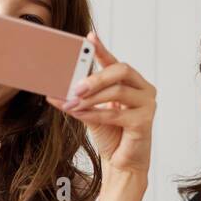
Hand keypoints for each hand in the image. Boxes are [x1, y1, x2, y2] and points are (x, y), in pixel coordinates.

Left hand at [47, 32, 156, 175]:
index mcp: (131, 83)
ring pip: (118, 91)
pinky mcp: (145, 122)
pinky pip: (117, 113)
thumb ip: (77, 100)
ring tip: (73, 103)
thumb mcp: (90, 112)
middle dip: (97, 77)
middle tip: (75, 86)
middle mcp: (143, 90)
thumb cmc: (111, 135)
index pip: (115, 62)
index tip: (89, 38)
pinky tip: (82, 114)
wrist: (122, 163)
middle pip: (122, 70)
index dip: (102, 49)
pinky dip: (96, 113)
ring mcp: (147, 105)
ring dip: (92, 98)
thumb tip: (53, 93)